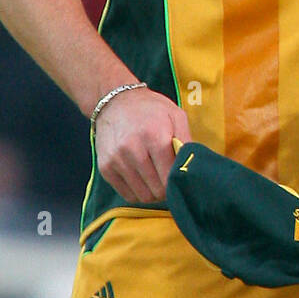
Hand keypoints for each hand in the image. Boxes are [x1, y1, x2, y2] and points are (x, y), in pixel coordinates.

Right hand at [93, 87, 190, 203]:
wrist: (114, 101)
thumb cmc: (151, 109)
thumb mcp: (176, 115)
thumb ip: (187, 141)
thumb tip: (193, 167)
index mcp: (154, 137)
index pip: (170, 177)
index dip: (178, 183)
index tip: (180, 179)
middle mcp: (133, 150)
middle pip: (157, 190)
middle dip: (166, 190)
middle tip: (169, 181)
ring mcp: (116, 160)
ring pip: (142, 196)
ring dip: (152, 193)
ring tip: (156, 180)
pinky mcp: (105, 167)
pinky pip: (127, 195)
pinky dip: (137, 193)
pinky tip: (142, 180)